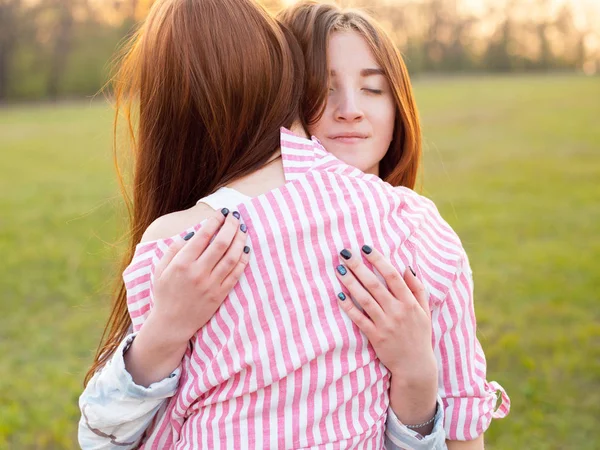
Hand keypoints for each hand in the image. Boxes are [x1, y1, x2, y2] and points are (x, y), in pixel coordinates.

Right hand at [125, 208, 250, 386]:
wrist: (171, 324)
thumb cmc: (165, 294)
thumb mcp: (160, 270)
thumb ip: (174, 249)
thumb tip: (192, 233)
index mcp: (182, 264)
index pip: (203, 236)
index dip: (214, 222)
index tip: (221, 214)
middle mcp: (198, 273)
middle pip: (221, 243)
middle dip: (230, 226)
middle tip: (235, 217)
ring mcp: (210, 285)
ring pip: (232, 258)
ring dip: (239, 241)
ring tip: (242, 230)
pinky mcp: (220, 295)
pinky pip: (235, 275)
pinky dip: (242, 261)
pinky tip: (245, 251)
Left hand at [335, 246, 436, 383]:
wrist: (415, 366)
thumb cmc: (419, 336)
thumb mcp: (424, 311)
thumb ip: (417, 288)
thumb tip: (407, 267)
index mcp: (409, 302)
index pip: (393, 275)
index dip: (379, 260)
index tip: (365, 248)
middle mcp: (397, 311)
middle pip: (375, 284)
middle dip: (358, 267)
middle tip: (344, 253)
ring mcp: (386, 324)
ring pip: (365, 299)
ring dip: (350, 283)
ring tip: (338, 269)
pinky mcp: (376, 337)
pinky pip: (359, 319)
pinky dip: (349, 308)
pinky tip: (339, 296)